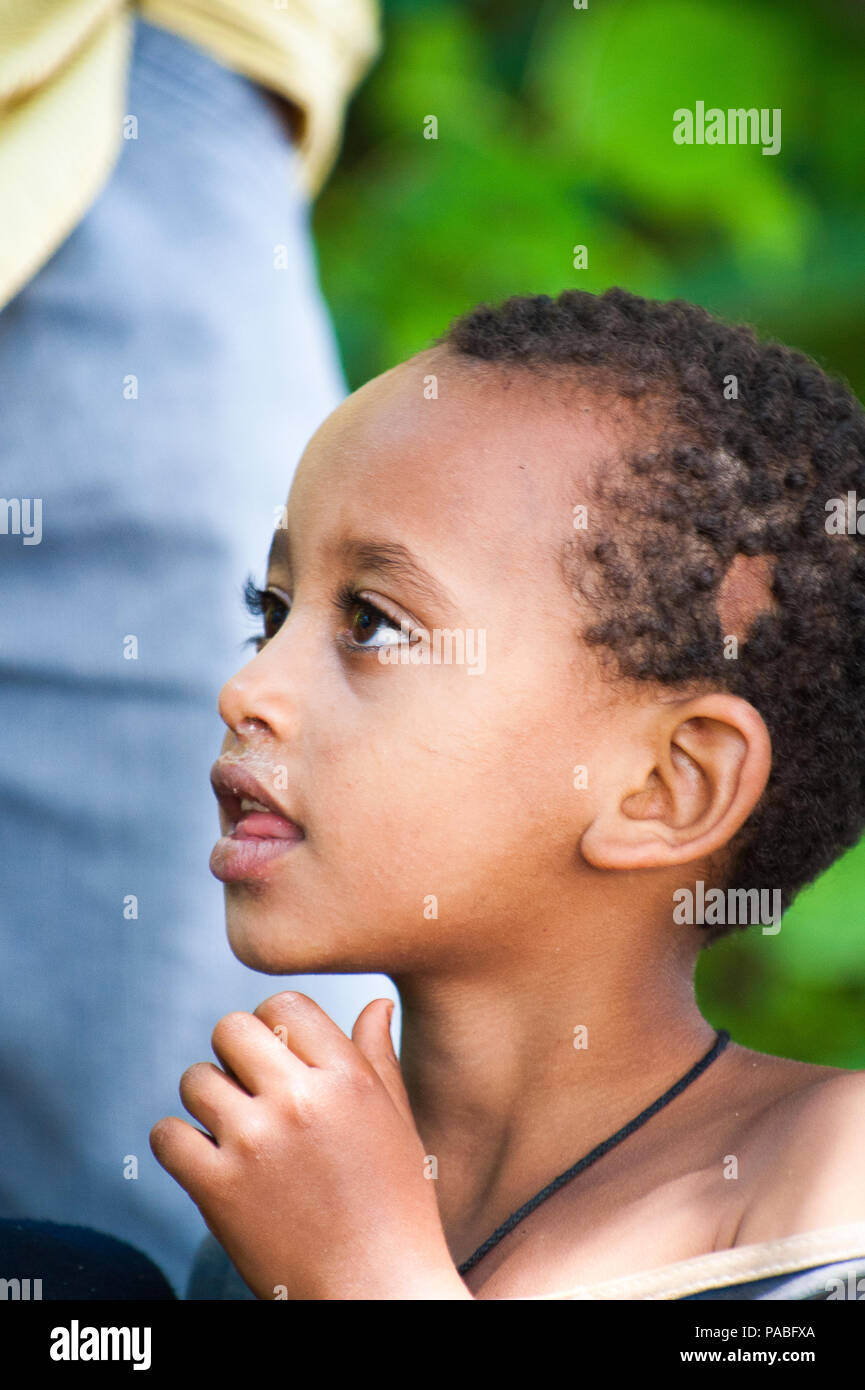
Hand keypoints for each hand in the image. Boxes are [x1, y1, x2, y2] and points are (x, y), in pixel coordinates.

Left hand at [150, 991, 471, 1299]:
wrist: (376, 1293)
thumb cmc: (396, 1208)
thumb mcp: (399, 1124)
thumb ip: (379, 1058)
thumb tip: (376, 1002)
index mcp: (347, 1078)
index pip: (284, 1004)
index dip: (274, 1025)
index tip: (279, 1059)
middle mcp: (300, 1100)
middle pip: (231, 1029)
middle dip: (235, 1055)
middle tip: (251, 1092)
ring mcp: (256, 1144)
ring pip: (195, 1079)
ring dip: (208, 1101)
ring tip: (235, 1133)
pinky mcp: (218, 1189)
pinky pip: (166, 1136)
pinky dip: (178, 1146)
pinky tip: (207, 1163)